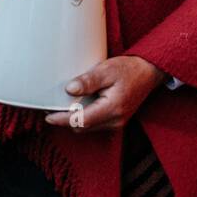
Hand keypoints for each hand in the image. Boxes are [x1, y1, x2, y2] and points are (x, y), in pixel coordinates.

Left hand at [44, 55, 167, 131]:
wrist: (148, 72)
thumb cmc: (129, 69)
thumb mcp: (107, 70)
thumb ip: (88, 81)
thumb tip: (70, 89)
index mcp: (112, 109)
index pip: (81, 121)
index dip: (62, 120)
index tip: (48, 117)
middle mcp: (115, 121)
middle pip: (82, 127)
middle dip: (66, 121)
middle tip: (51, 108)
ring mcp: (116, 123)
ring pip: (87, 128)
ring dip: (75, 120)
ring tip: (63, 106)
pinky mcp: (116, 121)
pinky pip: (95, 124)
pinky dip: (84, 118)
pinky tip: (78, 106)